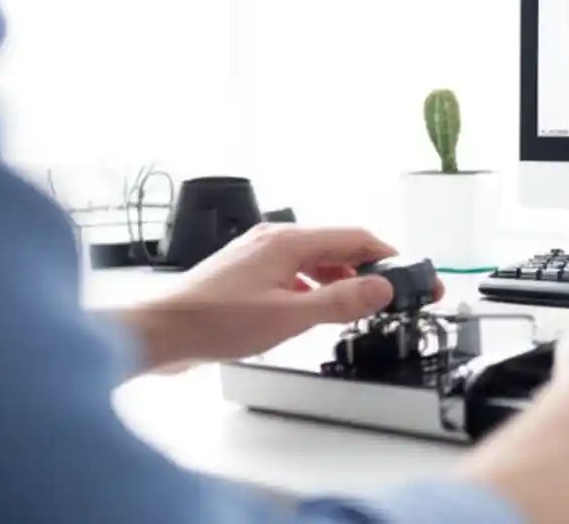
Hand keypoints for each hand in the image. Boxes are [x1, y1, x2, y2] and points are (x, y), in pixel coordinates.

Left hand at [119, 224, 442, 371]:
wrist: (159, 332)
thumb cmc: (213, 321)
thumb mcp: (289, 315)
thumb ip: (340, 301)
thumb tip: (380, 289)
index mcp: (288, 241)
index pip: (355, 237)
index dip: (388, 256)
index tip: (409, 275)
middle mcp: (274, 240)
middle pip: (337, 246)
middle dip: (369, 268)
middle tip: (391, 293)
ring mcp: (258, 256)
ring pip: (315, 260)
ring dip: (342, 279)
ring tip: (360, 305)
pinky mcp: (246, 274)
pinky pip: (295, 273)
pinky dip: (316, 287)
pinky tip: (316, 309)